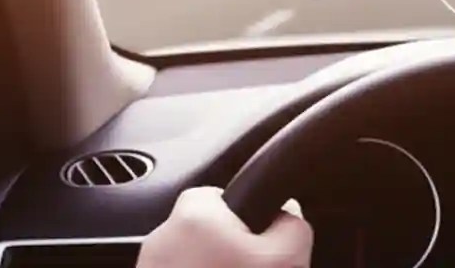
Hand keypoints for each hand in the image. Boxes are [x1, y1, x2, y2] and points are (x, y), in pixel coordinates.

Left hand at [137, 187, 313, 267]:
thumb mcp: (288, 257)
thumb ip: (293, 222)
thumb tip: (286, 214)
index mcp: (195, 214)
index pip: (223, 194)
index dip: (247, 216)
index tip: (260, 242)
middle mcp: (162, 237)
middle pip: (206, 231)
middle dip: (228, 250)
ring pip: (191, 261)